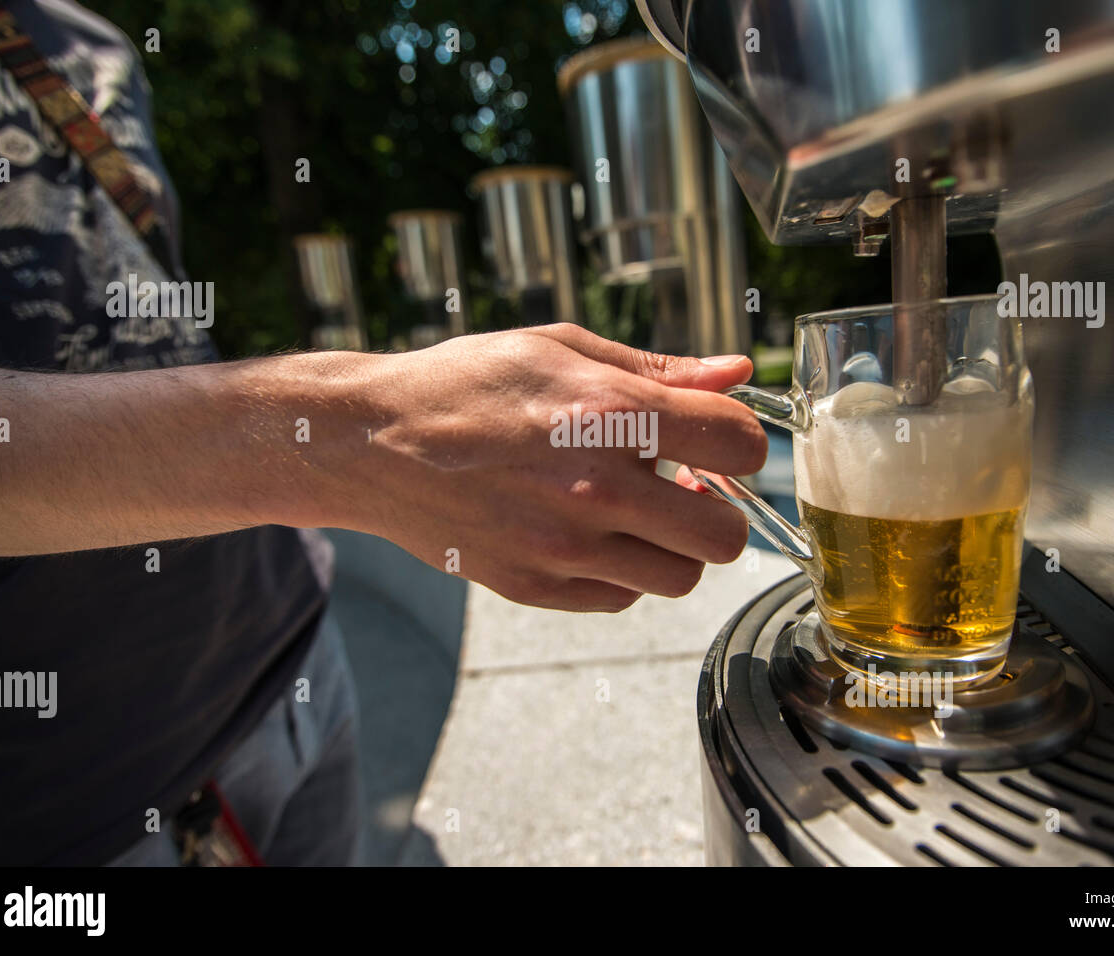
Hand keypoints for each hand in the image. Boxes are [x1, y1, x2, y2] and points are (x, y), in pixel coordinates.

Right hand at [310, 325, 766, 611]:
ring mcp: (564, 548)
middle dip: (716, 507)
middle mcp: (596, 490)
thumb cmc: (467, 383)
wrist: (373, 442)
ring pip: (678, 578)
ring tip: (636, 510)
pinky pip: (621, 597)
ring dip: (672, 545)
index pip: (739, 444)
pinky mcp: (536, 586)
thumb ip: (658, 368)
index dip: (740, 440)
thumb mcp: (561, 348)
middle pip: (723, 535)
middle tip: (683, 483)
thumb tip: (736, 372)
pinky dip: (622, 570)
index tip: (715, 438)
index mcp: (611, 415)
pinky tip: (592, 532)